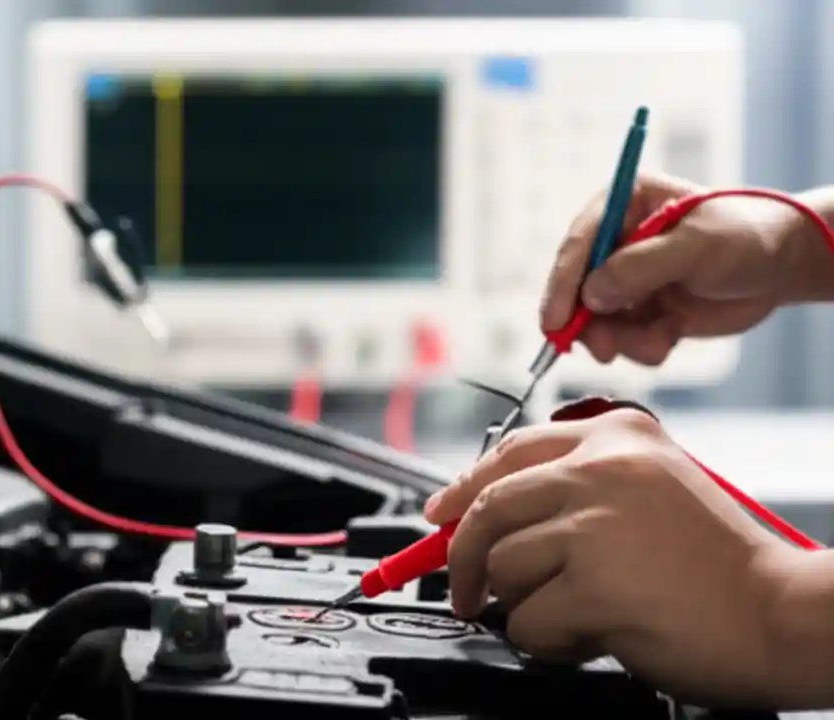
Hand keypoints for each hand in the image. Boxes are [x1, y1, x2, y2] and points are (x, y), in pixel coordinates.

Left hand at [422, 409, 808, 706]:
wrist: (781, 613)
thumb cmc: (716, 566)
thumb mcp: (649, 492)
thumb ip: (574, 490)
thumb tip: (479, 512)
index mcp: (616, 437)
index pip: (508, 452)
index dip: (463, 488)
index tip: (439, 515)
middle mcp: (601, 469)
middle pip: (487, 509)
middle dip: (462, 558)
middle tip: (464, 591)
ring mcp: (594, 527)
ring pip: (502, 569)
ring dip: (525, 606)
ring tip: (575, 616)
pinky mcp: (593, 586)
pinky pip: (526, 622)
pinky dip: (547, 642)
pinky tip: (590, 636)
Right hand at [541, 172, 805, 365]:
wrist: (779, 270)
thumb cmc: (744, 238)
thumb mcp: (696, 247)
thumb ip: (640, 267)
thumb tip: (591, 296)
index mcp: (622, 205)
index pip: (579, 245)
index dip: (562, 285)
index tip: (554, 323)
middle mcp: (615, 241)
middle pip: (577, 287)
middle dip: (590, 323)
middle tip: (604, 350)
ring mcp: (625, 277)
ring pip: (597, 319)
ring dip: (622, 339)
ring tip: (659, 342)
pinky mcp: (639, 308)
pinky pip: (621, 337)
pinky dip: (641, 347)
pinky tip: (670, 337)